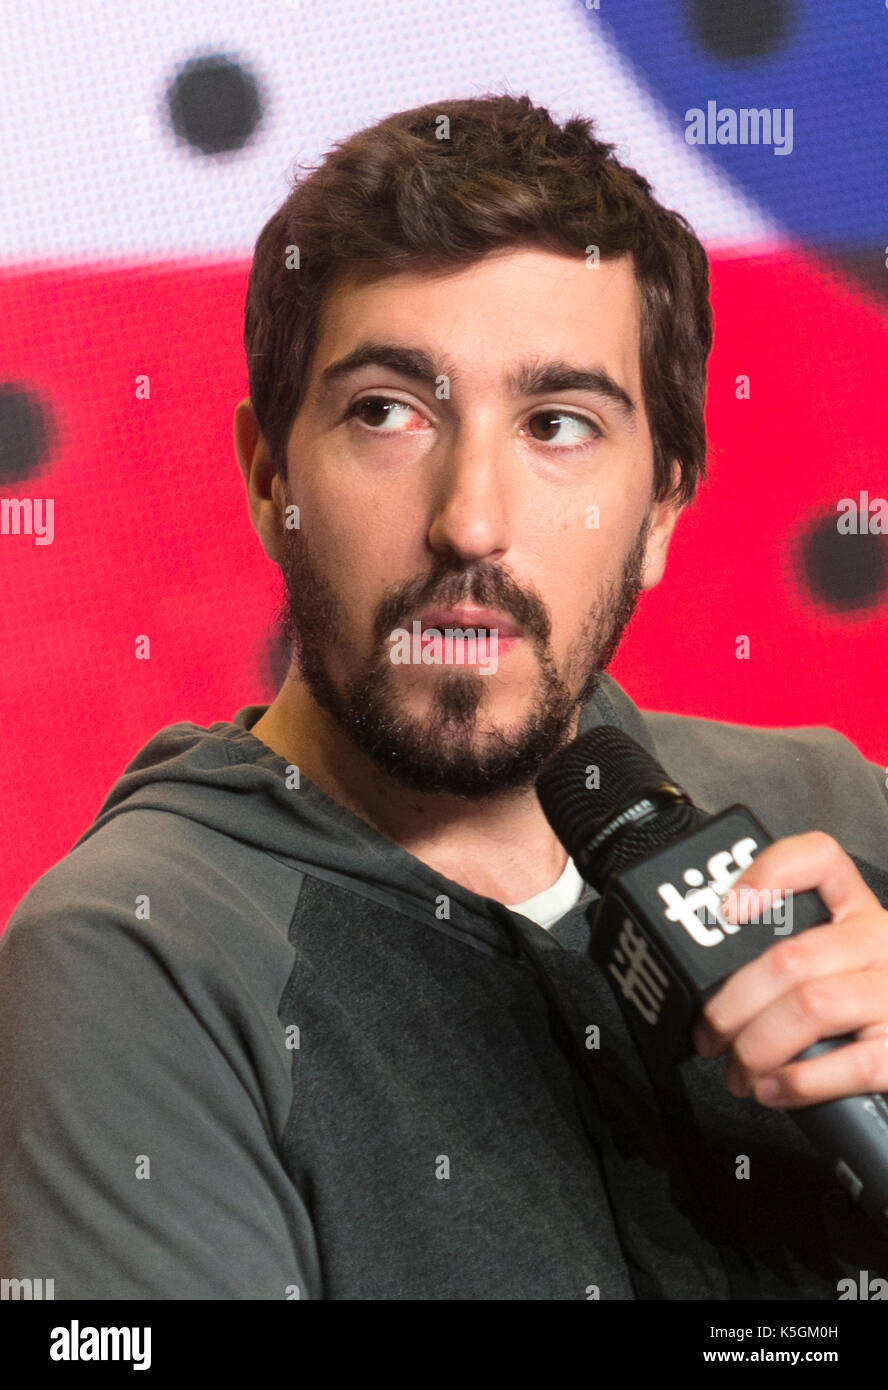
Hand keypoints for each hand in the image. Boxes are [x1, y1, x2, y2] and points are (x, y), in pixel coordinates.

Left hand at [691, 831, 887, 1106]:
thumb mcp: (830, 965)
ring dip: (757, 1048)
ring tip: (739, 1072)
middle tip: (708, 1035)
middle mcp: (880, 942)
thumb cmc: (859, 1012)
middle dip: (731, 1005)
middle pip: (790, 957)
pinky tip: (774, 1090)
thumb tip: (705, 988)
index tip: (729, 909)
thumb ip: (783, 958)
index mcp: (856, 911)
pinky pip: (851, 1063)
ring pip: (811, 1007)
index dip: (770, 872)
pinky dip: (799, 1082)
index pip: (820, 858)